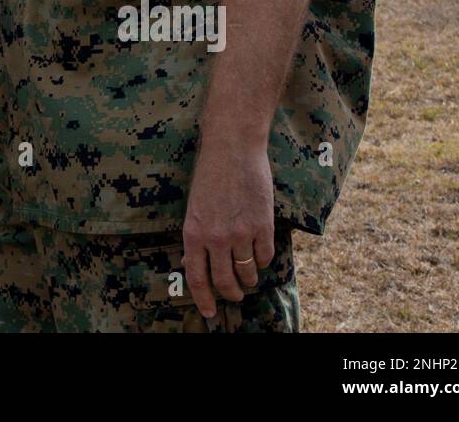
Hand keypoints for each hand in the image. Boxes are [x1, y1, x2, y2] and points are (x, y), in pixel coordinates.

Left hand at [182, 137, 274, 318]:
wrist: (232, 146)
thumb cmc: (210, 173)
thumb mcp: (194, 206)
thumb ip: (197, 236)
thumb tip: (195, 264)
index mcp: (193, 232)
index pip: (197, 278)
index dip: (204, 299)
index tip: (209, 312)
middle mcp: (215, 237)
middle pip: (224, 282)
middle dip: (231, 293)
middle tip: (235, 294)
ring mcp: (240, 233)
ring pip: (247, 272)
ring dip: (248, 278)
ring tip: (248, 274)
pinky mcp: (262, 225)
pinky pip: (265, 256)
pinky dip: (263, 259)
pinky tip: (260, 252)